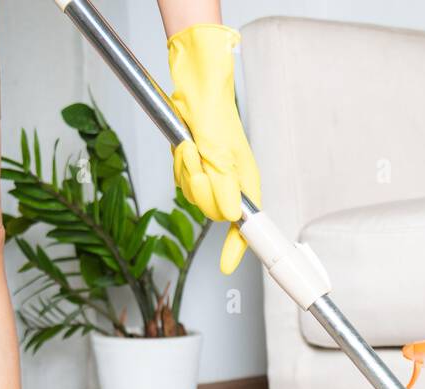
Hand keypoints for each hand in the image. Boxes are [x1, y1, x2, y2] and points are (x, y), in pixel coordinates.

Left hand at [167, 24, 260, 274]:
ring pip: (193, 196)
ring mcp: (212, 174)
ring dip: (185, 173)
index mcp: (245, 181)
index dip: (237, 247)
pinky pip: (181, 181)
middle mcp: (230, 181)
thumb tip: (229, 216)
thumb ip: (223, 186)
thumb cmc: (215, 113)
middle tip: (197, 164)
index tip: (227, 265)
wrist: (195, 88)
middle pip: (211, 211)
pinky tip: (183, 147)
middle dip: (198, 190)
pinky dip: (178, 166)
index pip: (245, 224)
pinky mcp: (195, 166)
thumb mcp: (219, 152)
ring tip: (190, 148)